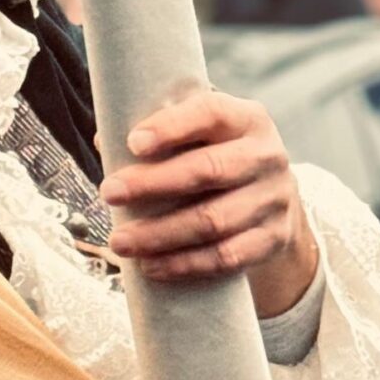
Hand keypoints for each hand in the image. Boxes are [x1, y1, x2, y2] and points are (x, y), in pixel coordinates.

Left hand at [99, 91, 317, 316]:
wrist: (271, 198)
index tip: (132, 143)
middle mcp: (266, 156)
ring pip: (213, 221)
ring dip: (160, 234)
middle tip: (108, 193)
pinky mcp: (274, 239)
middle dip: (152, 183)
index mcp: (246, 118)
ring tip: (119, 241)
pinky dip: (185, 264)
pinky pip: (227, 257)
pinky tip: (151, 265)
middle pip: (208, 170)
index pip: (210, 113)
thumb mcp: (197, 133)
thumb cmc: (215, 155)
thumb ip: (157, 132)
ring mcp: (274, 200)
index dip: (171, 127)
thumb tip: (104, 141)